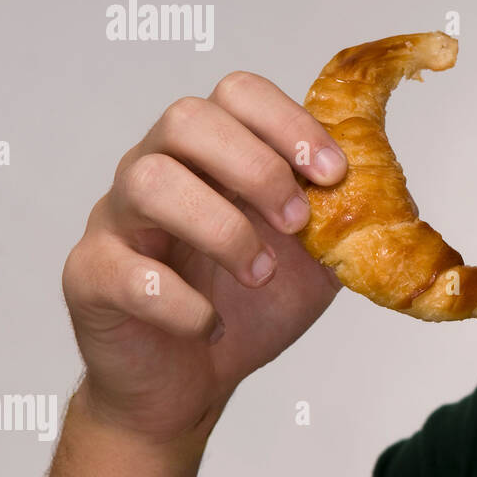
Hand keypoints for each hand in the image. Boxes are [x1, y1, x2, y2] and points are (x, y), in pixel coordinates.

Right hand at [61, 71, 348, 442]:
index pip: (238, 93)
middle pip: (186, 119)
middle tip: (297, 222)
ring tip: (259, 275)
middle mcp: (156, 169)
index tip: (334, 174)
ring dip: (221, 228)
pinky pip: (121, 268)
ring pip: (148, 182)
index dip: (290, 123)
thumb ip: (345, 219)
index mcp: (212, 152)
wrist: (191, 383)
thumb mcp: (315, 258)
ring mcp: (116, 219)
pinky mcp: (89, 276)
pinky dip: (181, 301)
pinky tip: (212, 324)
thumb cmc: (246, 306)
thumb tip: (387, 188)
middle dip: (255, 166)